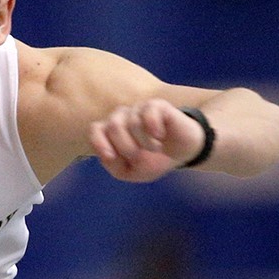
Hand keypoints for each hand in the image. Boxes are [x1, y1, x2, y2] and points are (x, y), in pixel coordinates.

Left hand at [89, 99, 204, 182]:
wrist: (182, 153)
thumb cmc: (153, 160)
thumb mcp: (131, 172)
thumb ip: (114, 166)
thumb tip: (109, 153)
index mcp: (112, 132)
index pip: (96, 130)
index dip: (100, 143)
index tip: (112, 157)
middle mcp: (123, 117)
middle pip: (113, 126)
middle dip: (127, 147)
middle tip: (139, 156)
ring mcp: (140, 109)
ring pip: (133, 122)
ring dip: (145, 143)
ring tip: (155, 149)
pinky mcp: (158, 106)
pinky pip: (149, 114)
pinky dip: (154, 129)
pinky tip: (160, 137)